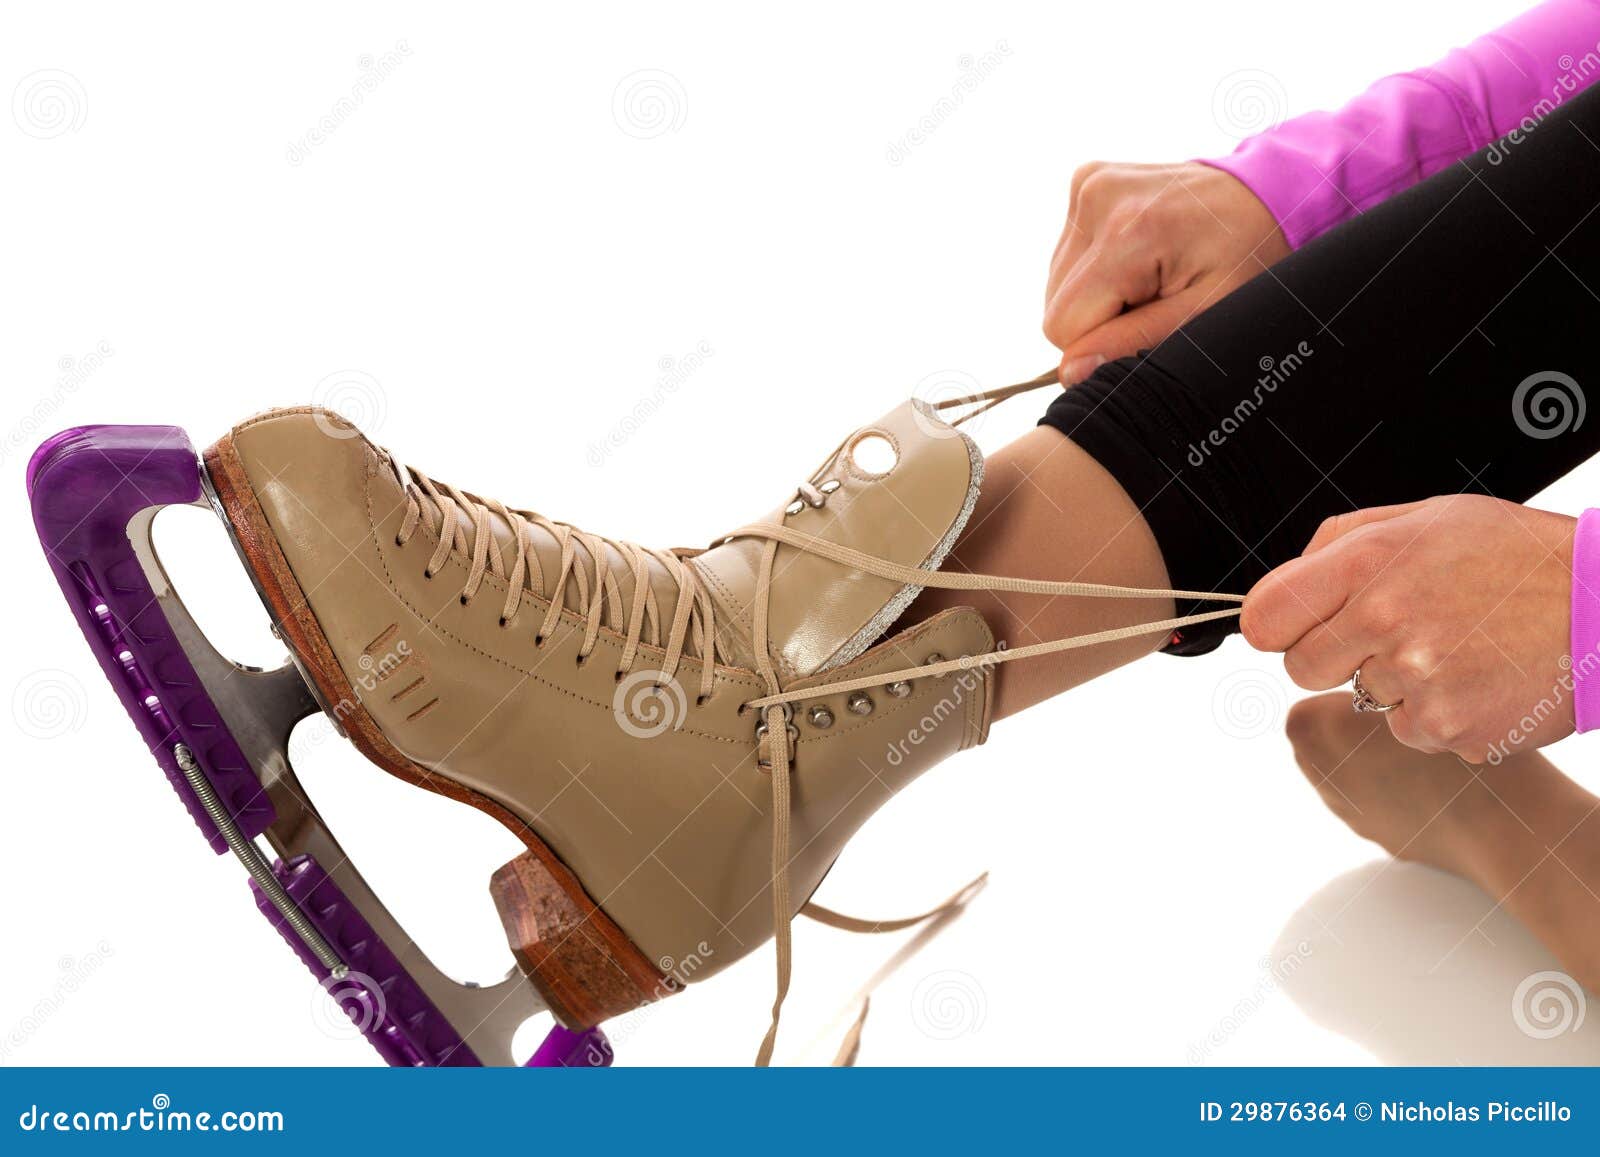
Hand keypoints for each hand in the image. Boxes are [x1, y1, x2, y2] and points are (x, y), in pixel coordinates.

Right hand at [1043, 162, 1289, 382]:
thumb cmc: (1246, 259)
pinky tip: (1139, 248)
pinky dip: (1098, 262)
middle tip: (1157, 293)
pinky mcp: (1087, 179)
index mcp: (1128, 232)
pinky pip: (1066, 252)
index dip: (1104, 339)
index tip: (1151, 317)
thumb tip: (1070, 371)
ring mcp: (1090, 182)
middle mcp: (1099, 197)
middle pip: (1056, 304)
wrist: (1266, 195)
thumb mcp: (1205, 314)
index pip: (1063, 325)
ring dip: (1100, 289)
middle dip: (1102, 312)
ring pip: (1058, 282)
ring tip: (1152, 270)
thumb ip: (1134, 343)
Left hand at [1241, 495, 1576, 762]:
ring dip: (1395, 683)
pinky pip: (1409, 730)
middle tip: (1390, 635)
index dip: (1279, 625)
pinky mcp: (1448, 727)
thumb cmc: (1515, 556)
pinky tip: (1479, 679)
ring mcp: (1415, 679)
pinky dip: (1437, 713)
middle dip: (1334, 656)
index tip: (1297, 626)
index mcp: (1368, 562)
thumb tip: (1284, 583)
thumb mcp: (1426, 518)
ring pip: (1360, 699)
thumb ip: (1342, 545)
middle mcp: (1383, 620)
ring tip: (1457, 648)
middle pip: (1300, 668)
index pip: (1264, 618)